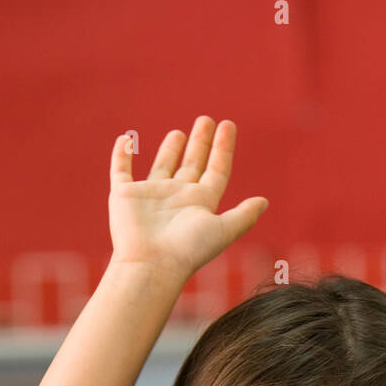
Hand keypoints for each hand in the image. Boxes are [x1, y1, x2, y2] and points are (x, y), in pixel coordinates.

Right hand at [108, 115, 268, 279]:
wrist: (151, 264)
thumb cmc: (188, 249)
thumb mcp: (223, 230)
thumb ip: (244, 216)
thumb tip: (264, 202)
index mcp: (200, 203)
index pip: (216, 170)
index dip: (223, 149)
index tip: (228, 125)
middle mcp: (177, 198)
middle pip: (192, 164)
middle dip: (200, 143)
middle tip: (206, 120)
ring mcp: (151, 196)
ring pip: (163, 167)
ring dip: (170, 150)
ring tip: (179, 132)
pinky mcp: (124, 196)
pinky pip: (121, 171)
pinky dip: (121, 156)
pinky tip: (125, 140)